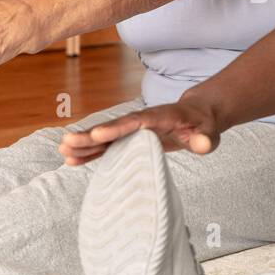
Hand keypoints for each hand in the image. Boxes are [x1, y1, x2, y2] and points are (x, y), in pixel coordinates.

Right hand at [59, 99, 221, 165]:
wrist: (197, 115)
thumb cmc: (203, 125)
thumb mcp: (210, 132)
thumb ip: (206, 139)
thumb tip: (202, 144)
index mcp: (160, 116)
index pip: (136, 122)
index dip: (117, 128)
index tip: (97, 134)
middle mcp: (142, 121)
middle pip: (113, 127)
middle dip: (90, 135)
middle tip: (66, 142)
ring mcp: (133, 130)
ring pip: (106, 136)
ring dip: (85, 144)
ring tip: (64, 151)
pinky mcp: (130, 139)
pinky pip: (107, 146)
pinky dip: (91, 152)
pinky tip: (73, 159)